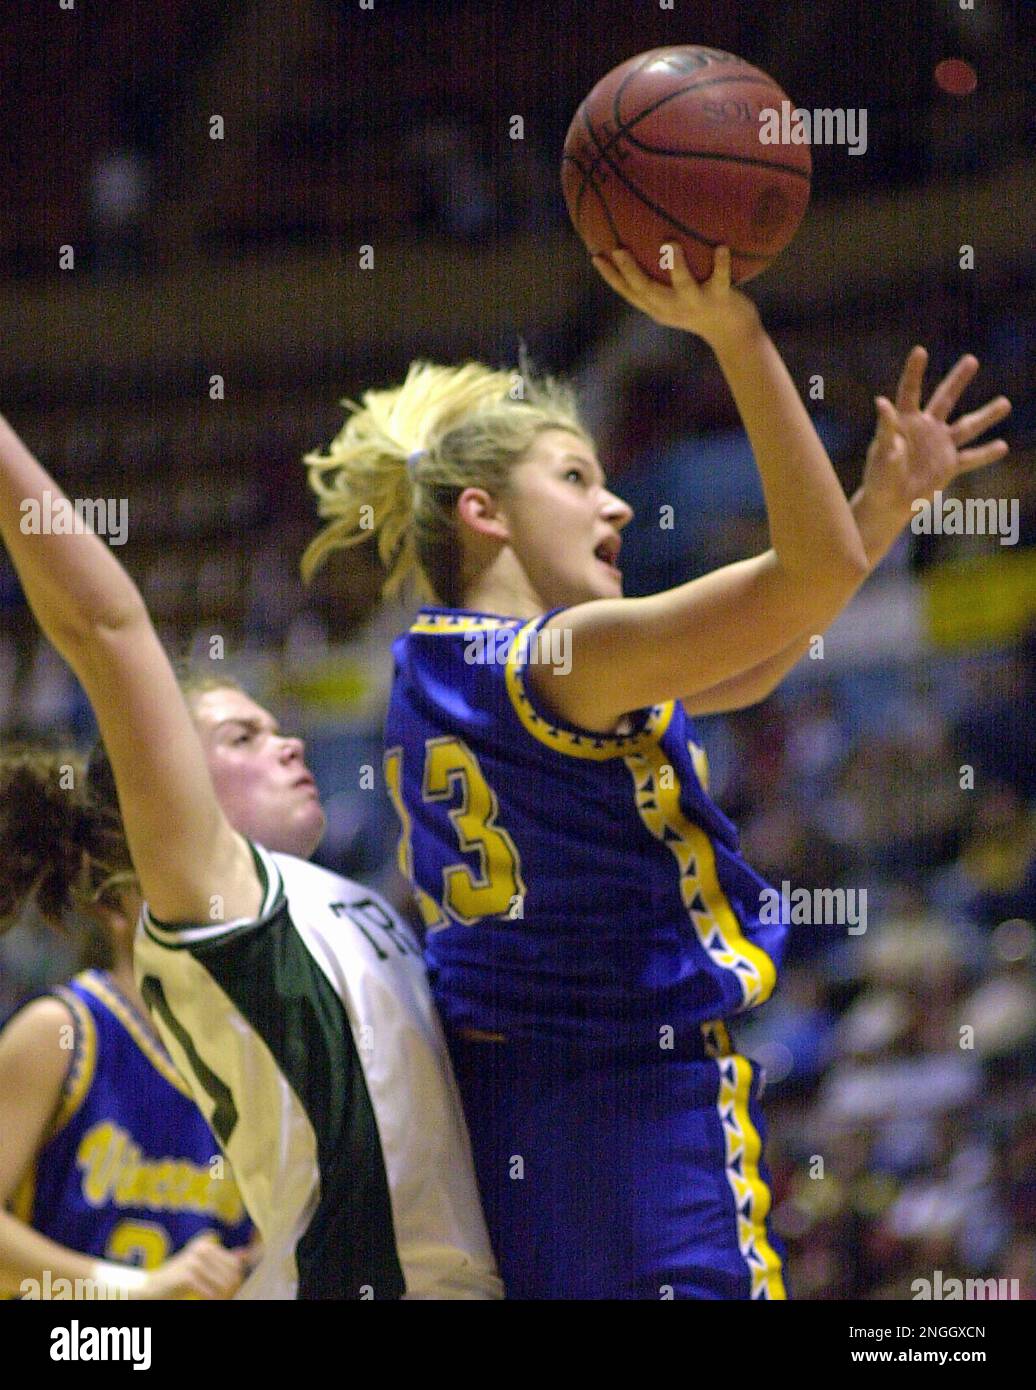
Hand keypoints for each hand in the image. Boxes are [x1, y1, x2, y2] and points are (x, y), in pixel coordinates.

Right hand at [139, 1232, 249, 1300]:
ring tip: (219, 1299)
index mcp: (207, 1244)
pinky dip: (213, 1299)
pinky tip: (210, 1301)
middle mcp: (202, 1249)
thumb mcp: (200, 1264)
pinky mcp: (188, 1277)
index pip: (235, 1264)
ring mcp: (194, 1261)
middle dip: (231, 1288)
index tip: (231, 1290)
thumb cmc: (178, 1278)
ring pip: (224, 1283)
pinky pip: (211, 1292)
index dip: (235, 1279)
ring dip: (223, 1296)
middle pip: (232, 1273)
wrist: (150, 1287)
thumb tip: (246, 1254)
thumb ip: (222, 1259)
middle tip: (226, 1297)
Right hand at [591, 243, 759, 348]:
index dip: (610, 276)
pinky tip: (722, 246)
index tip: (595, 256)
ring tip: (671, 244)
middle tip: (618, 249)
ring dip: (676, 266)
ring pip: (682, 286)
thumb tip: (655, 240)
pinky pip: (720, 280)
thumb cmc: (704, 308)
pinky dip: (722, 264)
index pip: (628, 292)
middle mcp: (672, 307)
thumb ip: (663, 279)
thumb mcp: (678, 299)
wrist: (734, 334)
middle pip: (645, 290)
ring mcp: (695, 304)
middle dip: (629, 271)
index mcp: (658, 307)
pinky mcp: (720, 300)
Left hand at [863, 346, 1011, 519]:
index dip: (914, 372)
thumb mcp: (882, 451)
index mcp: (905, 421)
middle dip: (958, 380)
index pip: (910, 392)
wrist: (887, 503)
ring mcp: (939, 445)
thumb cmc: (878, 476)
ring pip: (967, 426)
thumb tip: (881, 401)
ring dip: (986, 415)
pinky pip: (971, 458)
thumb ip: (886, 427)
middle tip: (971, 359)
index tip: (920, 351)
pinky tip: (1003, 446)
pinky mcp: (948, 466)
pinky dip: (986, 453)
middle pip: (945, 399)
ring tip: (1005, 403)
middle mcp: (926, 428)